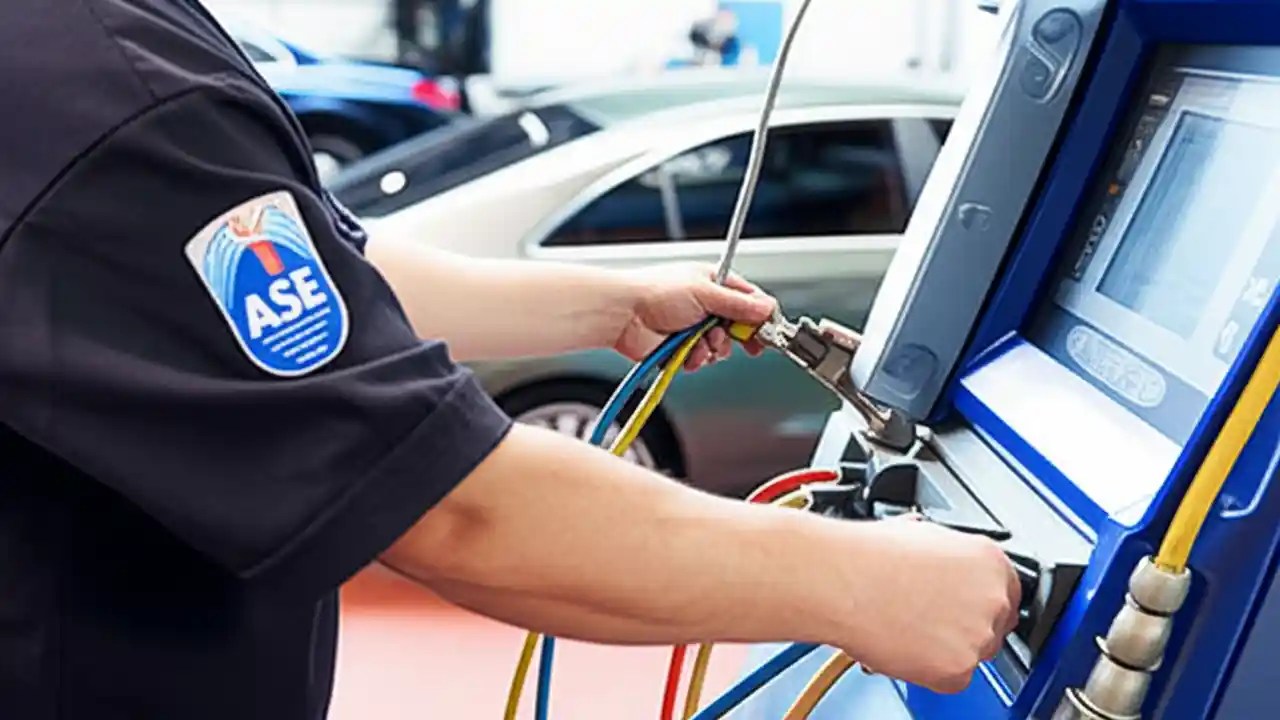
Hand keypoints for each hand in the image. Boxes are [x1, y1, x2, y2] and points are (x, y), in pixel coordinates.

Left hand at [615, 263, 776, 369]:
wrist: (623, 314)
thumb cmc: (654, 292)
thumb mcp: (705, 292)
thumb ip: (739, 304)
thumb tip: (767, 309)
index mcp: (713, 284)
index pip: (749, 300)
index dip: (760, 317)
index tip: (767, 330)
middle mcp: (705, 305)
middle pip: (737, 328)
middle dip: (736, 337)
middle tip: (736, 339)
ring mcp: (693, 328)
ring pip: (720, 348)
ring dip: (712, 349)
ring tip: (700, 341)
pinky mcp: (681, 348)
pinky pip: (701, 360)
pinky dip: (696, 358)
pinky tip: (687, 352)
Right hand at [839, 519, 1019, 693]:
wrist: (841, 582)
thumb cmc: (867, 557)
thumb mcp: (920, 534)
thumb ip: (948, 555)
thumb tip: (941, 562)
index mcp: (988, 560)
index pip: (1007, 591)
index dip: (981, 602)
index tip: (964, 607)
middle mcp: (992, 597)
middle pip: (994, 625)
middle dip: (965, 626)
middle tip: (930, 620)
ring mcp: (978, 635)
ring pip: (974, 653)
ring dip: (947, 648)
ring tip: (908, 627)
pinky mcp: (957, 668)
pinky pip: (954, 678)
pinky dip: (931, 670)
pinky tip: (905, 645)